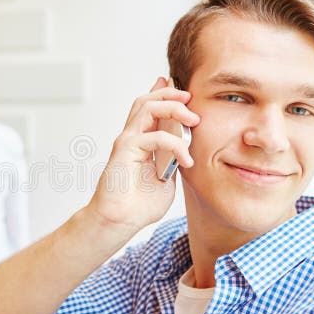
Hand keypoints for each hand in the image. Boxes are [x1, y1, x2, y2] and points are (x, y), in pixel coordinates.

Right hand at [85, 77, 199, 236]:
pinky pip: (154, 137)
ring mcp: (127, 142)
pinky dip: (175, 144)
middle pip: (147, 100)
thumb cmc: (138, 206)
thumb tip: (187, 152)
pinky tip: (187, 160)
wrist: (119, 222)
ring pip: (147, 108)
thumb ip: (173, 162)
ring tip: (193, 119)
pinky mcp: (125, 151)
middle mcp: (131, 137)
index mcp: (140, 142)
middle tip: (191, 99)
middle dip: (171, 94)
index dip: (164, 93)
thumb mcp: (166, 180)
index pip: (150, 109)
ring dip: (173, 108)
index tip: (184, 92)